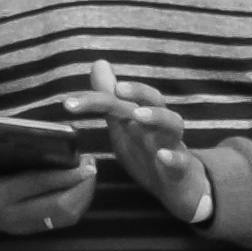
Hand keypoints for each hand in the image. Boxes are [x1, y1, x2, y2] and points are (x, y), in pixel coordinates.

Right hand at [0, 128, 96, 236]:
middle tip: (92, 165)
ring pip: (63, 217)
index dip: (65, 175)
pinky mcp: (25, 228)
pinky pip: (58, 220)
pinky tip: (80, 188)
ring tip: (89, 174)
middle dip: (82, 188)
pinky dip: (75, 205)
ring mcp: (19, 225)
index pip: (37, 185)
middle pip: (59, 207)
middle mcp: (10, 215)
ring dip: (82, 198)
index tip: (86, 161)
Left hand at [63, 59, 210, 223]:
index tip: (69, 103)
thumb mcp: (123, 126)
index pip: (122, 99)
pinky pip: (181, 161)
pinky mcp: (181, 169)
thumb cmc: (148, 151)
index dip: (97, 97)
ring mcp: (172, 145)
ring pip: (173, 125)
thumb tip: (98, 64)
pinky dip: (174, 157)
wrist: (179, 186)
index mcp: (140, 117)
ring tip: (138, 115)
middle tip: (118, 89)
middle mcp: (158, 126)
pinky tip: (162, 156)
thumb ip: (109, 100)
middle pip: (154, 101)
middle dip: (138, 92)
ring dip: (157, 117)